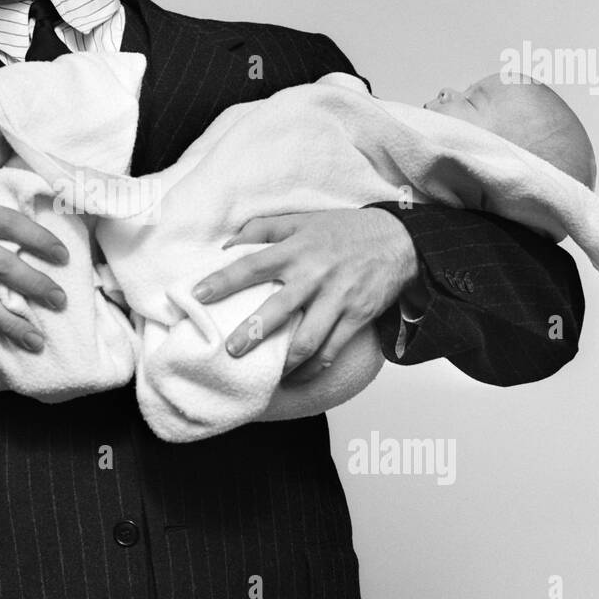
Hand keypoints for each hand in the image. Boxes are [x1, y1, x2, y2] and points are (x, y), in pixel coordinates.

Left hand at [191, 208, 418, 384]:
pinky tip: (296, 378)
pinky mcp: (356, 317)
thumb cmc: (345, 231)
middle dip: (251, 334)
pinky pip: (331, 350)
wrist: (400, 241)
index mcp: (296, 250)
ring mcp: (337, 299)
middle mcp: (314, 275)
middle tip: (230, 351)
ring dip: (284, 363)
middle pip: (277, 310)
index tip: (198, 294)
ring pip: (306, 340)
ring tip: (266, 376)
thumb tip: (227, 245)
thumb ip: (263, 229)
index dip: (223, 280)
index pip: (252, 265)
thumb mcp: (303, 220)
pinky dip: (312, 369)